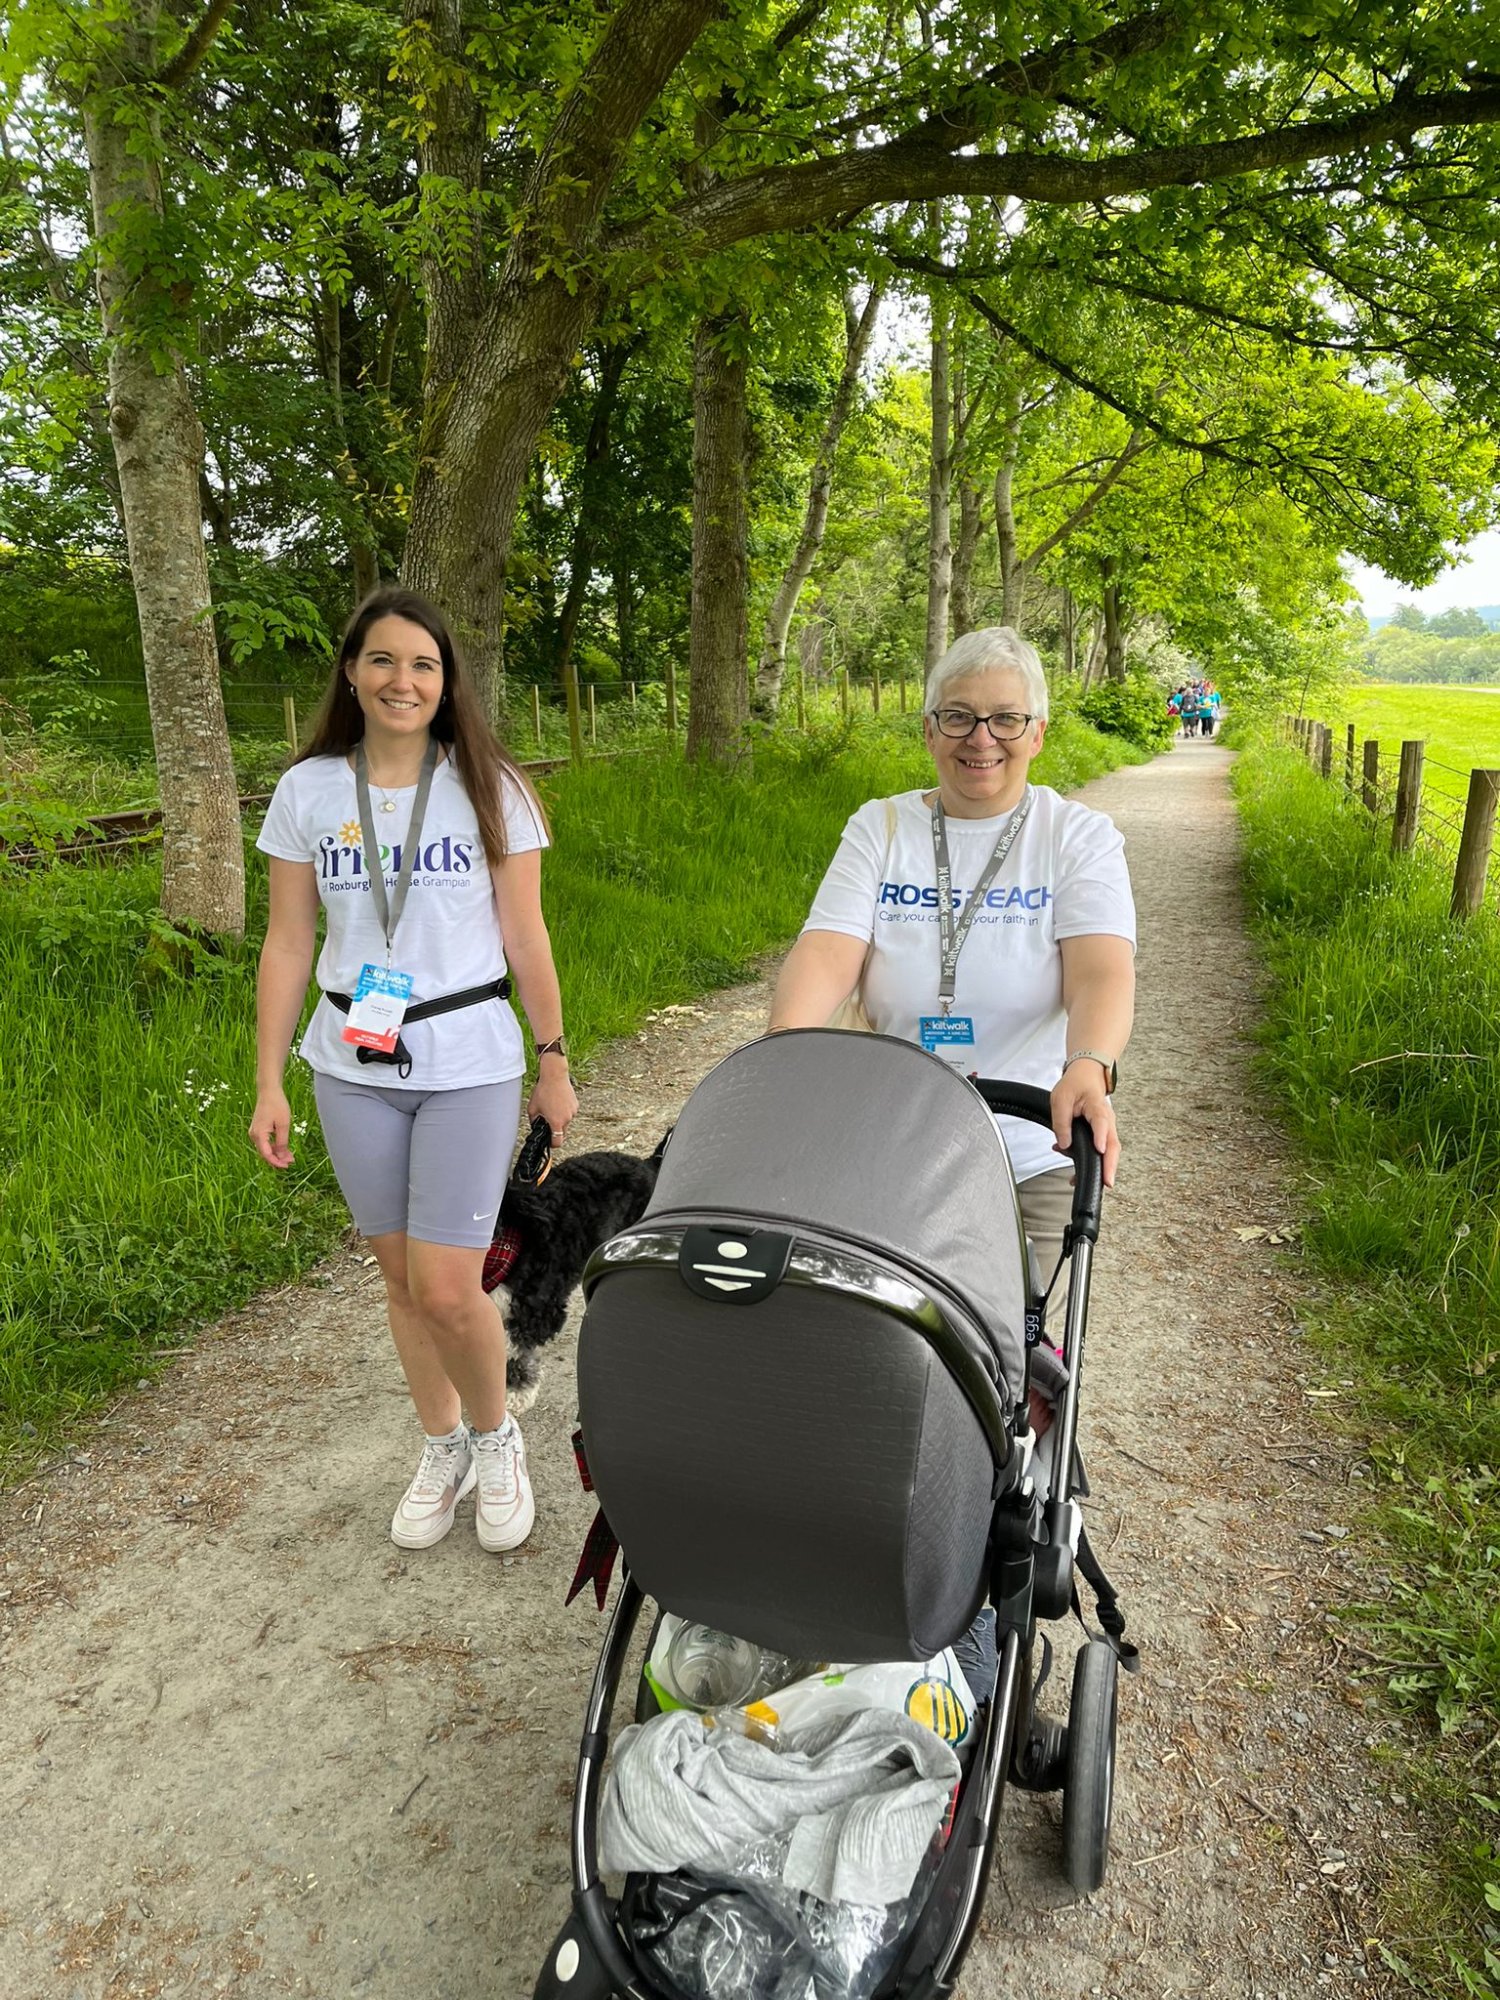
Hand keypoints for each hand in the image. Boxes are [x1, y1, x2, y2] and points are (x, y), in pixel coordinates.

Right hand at [250, 1087, 295, 1168]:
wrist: (269, 1091)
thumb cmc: (277, 1105)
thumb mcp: (283, 1125)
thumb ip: (282, 1142)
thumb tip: (282, 1156)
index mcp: (259, 1134)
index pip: (266, 1154)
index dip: (276, 1162)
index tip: (287, 1165)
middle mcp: (254, 1135)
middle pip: (265, 1153)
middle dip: (278, 1159)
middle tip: (291, 1161)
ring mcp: (255, 1132)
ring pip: (266, 1148)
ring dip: (277, 1153)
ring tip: (290, 1156)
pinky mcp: (258, 1129)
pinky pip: (265, 1142)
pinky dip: (274, 1146)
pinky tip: (284, 1148)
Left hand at [528, 1066, 577, 1147]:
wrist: (554, 1076)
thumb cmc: (543, 1090)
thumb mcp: (532, 1108)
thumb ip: (533, 1121)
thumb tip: (535, 1125)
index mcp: (556, 1122)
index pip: (558, 1142)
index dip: (552, 1144)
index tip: (549, 1143)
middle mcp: (567, 1119)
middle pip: (562, 1132)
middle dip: (555, 1130)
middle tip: (548, 1123)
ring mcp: (573, 1112)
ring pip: (566, 1122)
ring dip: (560, 1119)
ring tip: (552, 1108)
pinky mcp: (575, 1105)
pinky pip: (569, 1113)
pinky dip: (564, 1111)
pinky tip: (557, 1102)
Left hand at [1050, 1062, 1119, 1188]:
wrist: (1087, 1076)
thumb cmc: (1076, 1085)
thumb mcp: (1061, 1098)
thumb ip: (1061, 1122)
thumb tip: (1063, 1144)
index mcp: (1097, 1107)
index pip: (1101, 1123)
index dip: (1101, 1137)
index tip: (1100, 1149)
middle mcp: (1107, 1121)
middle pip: (1113, 1145)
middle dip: (1110, 1165)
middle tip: (1107, 1182)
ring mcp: (1108, 1130)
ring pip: (1110, 1153)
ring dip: (1101, 1169)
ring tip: (1080, 1180)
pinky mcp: (1103, 1136)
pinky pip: (1101, 1153)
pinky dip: (1091, 1164)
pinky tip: (1074, 1174)